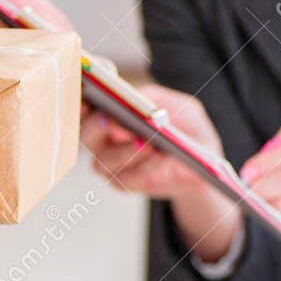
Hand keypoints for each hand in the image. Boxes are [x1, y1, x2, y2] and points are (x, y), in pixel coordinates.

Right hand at [81, 82, 240, 261]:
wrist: (200, 156)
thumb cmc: (182, 123)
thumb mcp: (171, 101)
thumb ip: (149, 96)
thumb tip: (131, 100)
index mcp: (106, 112)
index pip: (83, 107)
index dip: (79, 104)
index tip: (86, 101)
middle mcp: (100, 139)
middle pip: (87, 134)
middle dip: (99, 127)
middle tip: (114, 121)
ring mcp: (109, 164)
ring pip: (106, 159)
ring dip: (128, 150)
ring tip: (149, 142)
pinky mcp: (124, 183)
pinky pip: (129, 178)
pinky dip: (147, 166)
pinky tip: (162, 156)